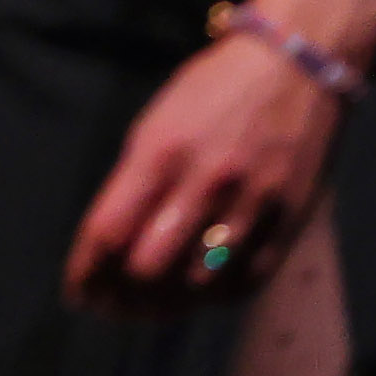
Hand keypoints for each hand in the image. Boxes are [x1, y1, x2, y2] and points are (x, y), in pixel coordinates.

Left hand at [62, 33, 341, 315]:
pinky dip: (214, 298)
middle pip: (148, 268)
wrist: (296, 68)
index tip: (78, 294)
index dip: (86, 273)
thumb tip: (111, 245)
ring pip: (196, 285)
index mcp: (160, 151)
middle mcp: (204, 182)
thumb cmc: (214, 91)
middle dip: (121, 296)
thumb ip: (134, 183)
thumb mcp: (156, 123)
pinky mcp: (287, 222)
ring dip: (167, 304)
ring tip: (149, 308)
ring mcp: (250, 206)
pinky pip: (244, 283)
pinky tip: (196, 295)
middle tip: (112, 305)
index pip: (108, 231)